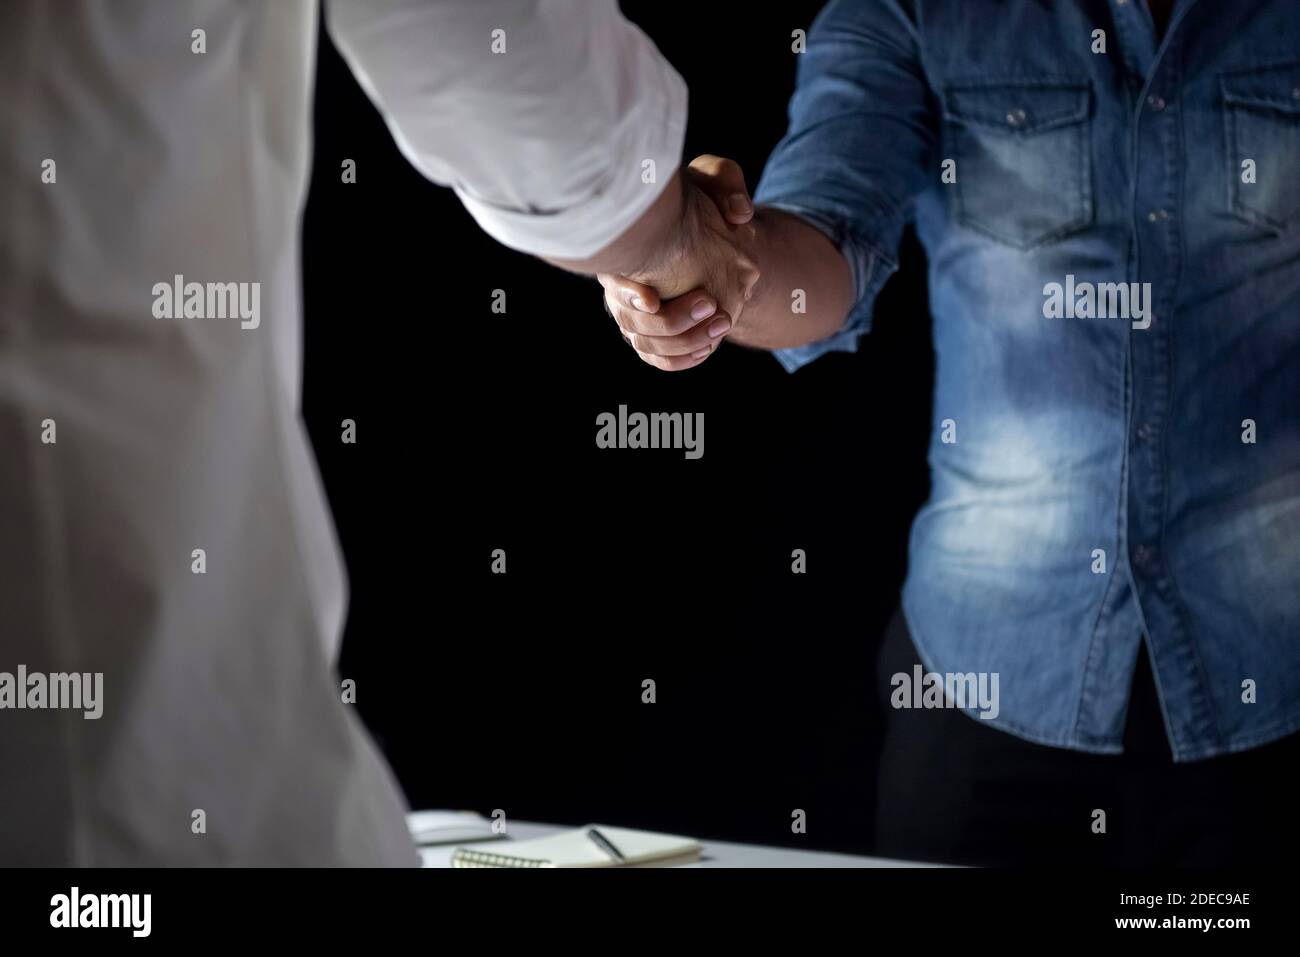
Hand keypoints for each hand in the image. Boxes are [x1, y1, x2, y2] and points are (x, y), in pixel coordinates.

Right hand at [599, 155, 760, 370]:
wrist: (711, 236)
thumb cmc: (703, 201)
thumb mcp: (713, 179)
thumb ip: (724, 182)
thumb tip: (739, 213)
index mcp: (626, 250)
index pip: (612, 278)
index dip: (627, 294)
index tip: (653, 299)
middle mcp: (623, 286)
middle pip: (630, 321)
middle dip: (670, 321)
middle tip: (710, 303)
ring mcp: (635, 315)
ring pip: (647, 344)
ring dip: (685, 341)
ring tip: (722, 322)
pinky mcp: (653, 335)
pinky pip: (658, 359)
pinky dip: (681, 359)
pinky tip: (708, 346)